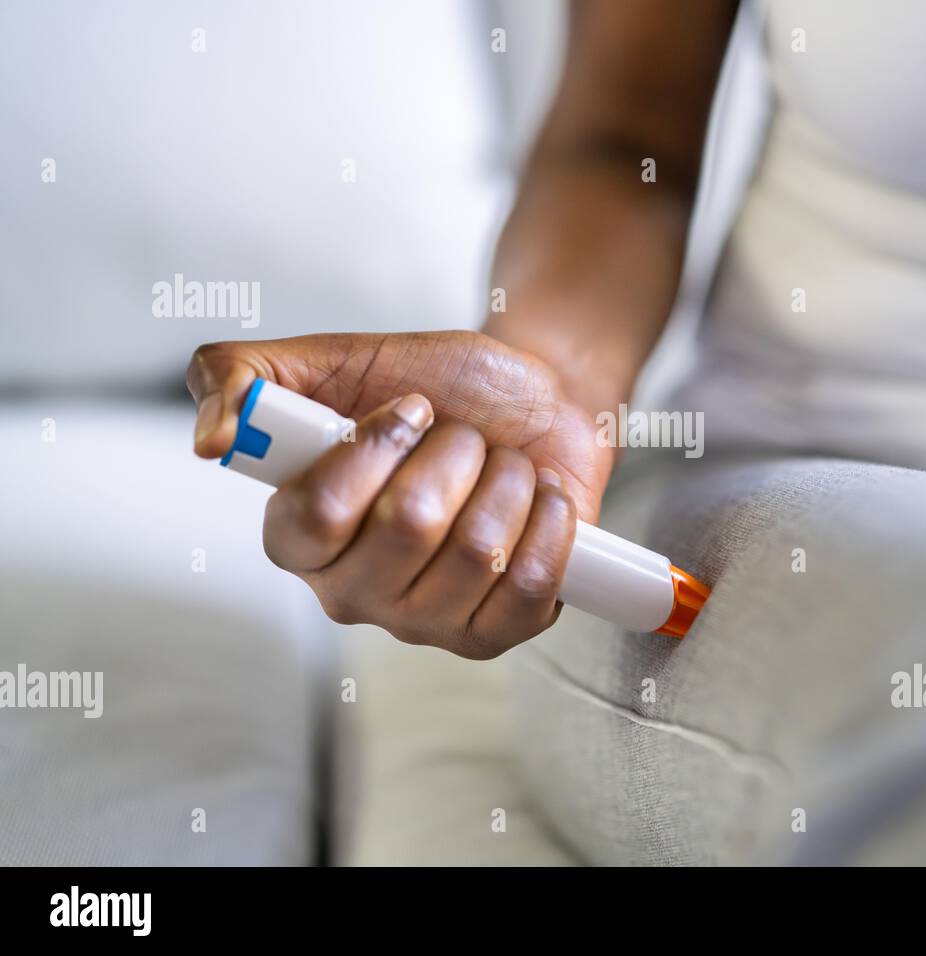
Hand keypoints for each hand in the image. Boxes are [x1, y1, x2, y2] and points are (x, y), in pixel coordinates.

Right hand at [187, 331, 615, 657]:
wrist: (535, 403)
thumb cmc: (440, 387)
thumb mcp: (338, 358)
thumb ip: (244, 377)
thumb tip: (209, 438)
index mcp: (301, 534)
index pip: (316, 518)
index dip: (374, 451)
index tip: (413, 405)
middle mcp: (354, 592)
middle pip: (409, 528)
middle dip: (454, 454)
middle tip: (463, 436)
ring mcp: (425, 623)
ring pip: (479, 552)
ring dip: (507, 481)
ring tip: (502, 467)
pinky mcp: (494, 634)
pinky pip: (530, 586)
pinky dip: (548, 522)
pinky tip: (539, 500)